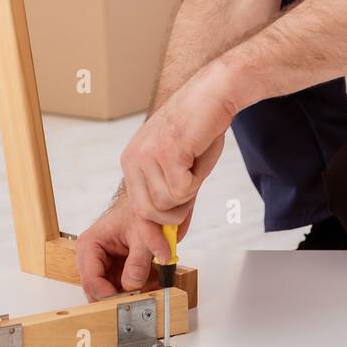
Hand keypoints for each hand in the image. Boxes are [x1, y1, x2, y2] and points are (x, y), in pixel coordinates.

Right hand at [74, 198, 192, 301]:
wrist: (147, 205)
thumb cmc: (138, 212)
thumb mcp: (142, 234)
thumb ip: (138, 260)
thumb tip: (132, 284)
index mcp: (89, 245)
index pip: (91, 280)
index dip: (108, 295)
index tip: (127, 301)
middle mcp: (91, 258)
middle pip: (97, 291)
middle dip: (119, 298)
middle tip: (141, 299)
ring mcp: (102, 266)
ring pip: (110, 293)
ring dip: (129, 296)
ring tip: (152, 289)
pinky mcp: (114, 271)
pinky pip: (122, 289)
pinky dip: (136, 291)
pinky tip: (152, 285)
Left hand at [119, 60, 237, 236]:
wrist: (214, 92)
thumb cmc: (202, 128)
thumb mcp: (183, 167)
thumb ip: (174, 197)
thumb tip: (173, 234)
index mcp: (132, 162)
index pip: (137, 209)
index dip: (152, 233)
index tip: (164, 253)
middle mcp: (133, 159)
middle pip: (150, 212)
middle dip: (176, 212)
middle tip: (193, 185)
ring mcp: (147, 155)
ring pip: (168, 203)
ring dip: (189, 192)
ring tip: (195, 163)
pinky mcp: (165, 151)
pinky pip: (182, 189)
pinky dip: (197, 180)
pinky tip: (197, 154)